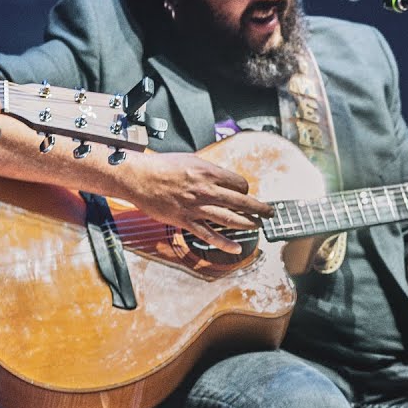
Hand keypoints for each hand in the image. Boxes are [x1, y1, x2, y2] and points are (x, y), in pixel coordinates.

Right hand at [121, 151, 273, 253]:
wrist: (139, 178)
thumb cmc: (162, 166)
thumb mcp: (190, 160)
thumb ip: (207, 171)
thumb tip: (221, 179)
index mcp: (208, 172)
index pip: (239, 183)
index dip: (245, 189)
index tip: (244, 193)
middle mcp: (206, 190)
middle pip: (241, 201)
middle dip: (258, 208)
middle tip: (269, 212)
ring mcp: (196, 207)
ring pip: (230, 219)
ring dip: (247, 224)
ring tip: (256, 226)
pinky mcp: (186, 221)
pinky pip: (209, 235)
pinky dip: (224, 243)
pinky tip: (236, 247)